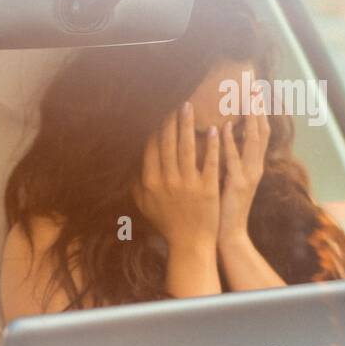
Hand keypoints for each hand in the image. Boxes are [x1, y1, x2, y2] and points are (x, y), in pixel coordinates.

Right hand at [133, 102, 219, 252]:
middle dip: (169, 121)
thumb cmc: (168, 224)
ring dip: (187, 125)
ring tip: (188, 107)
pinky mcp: (207, 188)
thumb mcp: (145, 206)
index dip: (153, 130)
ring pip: (186, 147)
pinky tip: (214, 129)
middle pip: (167, 144)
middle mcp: (167, 181)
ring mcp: (187, 184)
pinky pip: (208, 161)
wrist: (190, 243)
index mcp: (150, 183)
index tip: (156, 115)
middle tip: (172, 103)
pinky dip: (211, 145)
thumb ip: (136, 186)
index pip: (151, 149)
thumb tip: (130, 167)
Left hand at [218, 99, 271, 246]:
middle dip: (259, 108)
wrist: (227, 233)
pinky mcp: (237, 183)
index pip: (259, 132)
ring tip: (248, 99)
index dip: (258, 112)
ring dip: (251, 118)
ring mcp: (248, 175)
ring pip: (254, 141)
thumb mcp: (228, 178)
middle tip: (256, 86)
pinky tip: (225, 127)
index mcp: (253, 165)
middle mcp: (255, 167)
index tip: (254, 92)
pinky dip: (230, 142)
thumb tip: (219, 136)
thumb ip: (227, 159)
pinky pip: (234, 159)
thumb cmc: (223, 206)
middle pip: (262, 131)